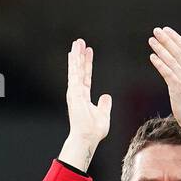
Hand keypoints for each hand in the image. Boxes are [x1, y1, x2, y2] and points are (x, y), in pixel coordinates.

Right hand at [62, 38, 111, 167]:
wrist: (87, 138)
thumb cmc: (94, 130)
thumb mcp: (103, 115)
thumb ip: (104, 105)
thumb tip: (106, 96)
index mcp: (83, 96)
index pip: (86, 76)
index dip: (87, 64)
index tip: (89, 52)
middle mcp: (77, 92)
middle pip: (79, 69)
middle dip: (80, 55)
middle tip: (80, 41)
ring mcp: (75, 92)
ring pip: (75, 69)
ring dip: (76, 55)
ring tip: (77, 42)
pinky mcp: (74, 92)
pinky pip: (74, 74)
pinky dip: (74, 63)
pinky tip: (73, 53)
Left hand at [147, 26, 180, 134]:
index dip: (175, 38)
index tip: (166, 30)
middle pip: (177, 52)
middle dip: (166, 40)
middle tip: (156, 30)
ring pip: (171, 60)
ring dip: (160, 49)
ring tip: (151, 41)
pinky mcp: (178, 88)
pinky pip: (167, 73)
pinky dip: (159, 64)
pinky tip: (152, 57)